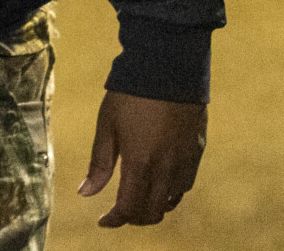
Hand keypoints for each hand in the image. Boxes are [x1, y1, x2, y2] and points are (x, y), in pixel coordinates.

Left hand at [79, 91, 207, 227]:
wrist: (168, 63)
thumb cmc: (131, 91)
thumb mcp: (107, 124)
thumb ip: (99, 163)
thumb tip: (85, 193)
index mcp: (140, 162)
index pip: (129, 208)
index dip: (115, 219)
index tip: (104, 220)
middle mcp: (166, 167)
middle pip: (152, 211)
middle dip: (134, 218)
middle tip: (120, 211)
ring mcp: (185, 159)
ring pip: (171, 200)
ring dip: (154, 206)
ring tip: (140, 197)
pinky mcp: (197, 148)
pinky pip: (186, 183)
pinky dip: (172, 192)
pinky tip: (161, 182)